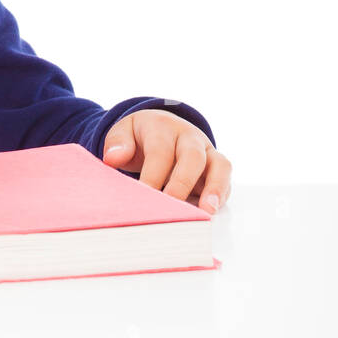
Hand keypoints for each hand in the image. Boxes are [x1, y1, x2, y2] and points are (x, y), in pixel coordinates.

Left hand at [101, 109, 231, 213]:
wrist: (160, 126)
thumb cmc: (140, 136)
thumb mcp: (123, 132)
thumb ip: (117, 144)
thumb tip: (113, 159)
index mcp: (162, 127)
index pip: (160, 152)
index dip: (153, 176)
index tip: (145, 197)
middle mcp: (189, 136)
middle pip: (192, 156)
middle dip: (182, 183)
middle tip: (173, 206)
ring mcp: (206, 150)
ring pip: (219, 164)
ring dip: (215, 188)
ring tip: (207, 211)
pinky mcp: (217, 165)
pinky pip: (225, 177)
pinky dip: (221, 194)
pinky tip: (210, 211)